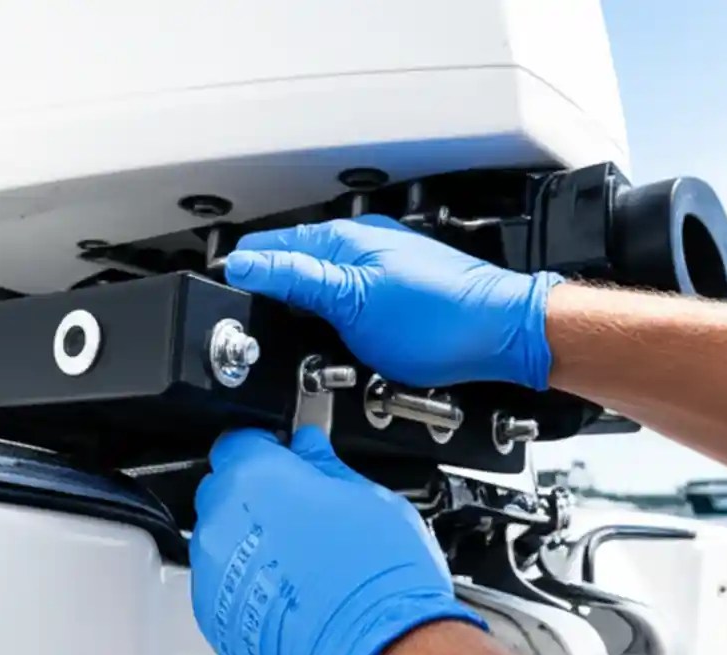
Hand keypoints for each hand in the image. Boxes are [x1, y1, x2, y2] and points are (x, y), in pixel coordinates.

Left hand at [189, 427, 484, 654]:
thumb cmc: (378, 582)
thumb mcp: (368, 499)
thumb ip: (325, 467)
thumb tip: (311, 451)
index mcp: (256, 476)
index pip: (240, 440)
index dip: (267, 447)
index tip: (288, 458)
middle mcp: (222, 521)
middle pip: (224, 489)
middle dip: (256, 494)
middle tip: (302, 510)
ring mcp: (212, 571)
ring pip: (221, 538)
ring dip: (250, 539)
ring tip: (302, 559)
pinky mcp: (212, 616)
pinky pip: (222, 582)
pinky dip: (247, 581)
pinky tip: (289, 590)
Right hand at [225, 215, 563, 389]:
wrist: (502, 334)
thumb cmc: (440, 318)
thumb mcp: (352, 301)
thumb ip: (296, 279)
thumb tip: (244, 264)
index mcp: (341, 241)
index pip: (268, 247)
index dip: (242, 274)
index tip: (224, 301)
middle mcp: (357, 248)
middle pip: (290, 268)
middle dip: (269, 296)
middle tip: (251, 327)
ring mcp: (376, 270)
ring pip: (316, 288)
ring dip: (300, 313)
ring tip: (289, 337)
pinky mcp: (392, 295)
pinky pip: (343, 304)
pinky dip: (330, 323)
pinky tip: (333, 341)